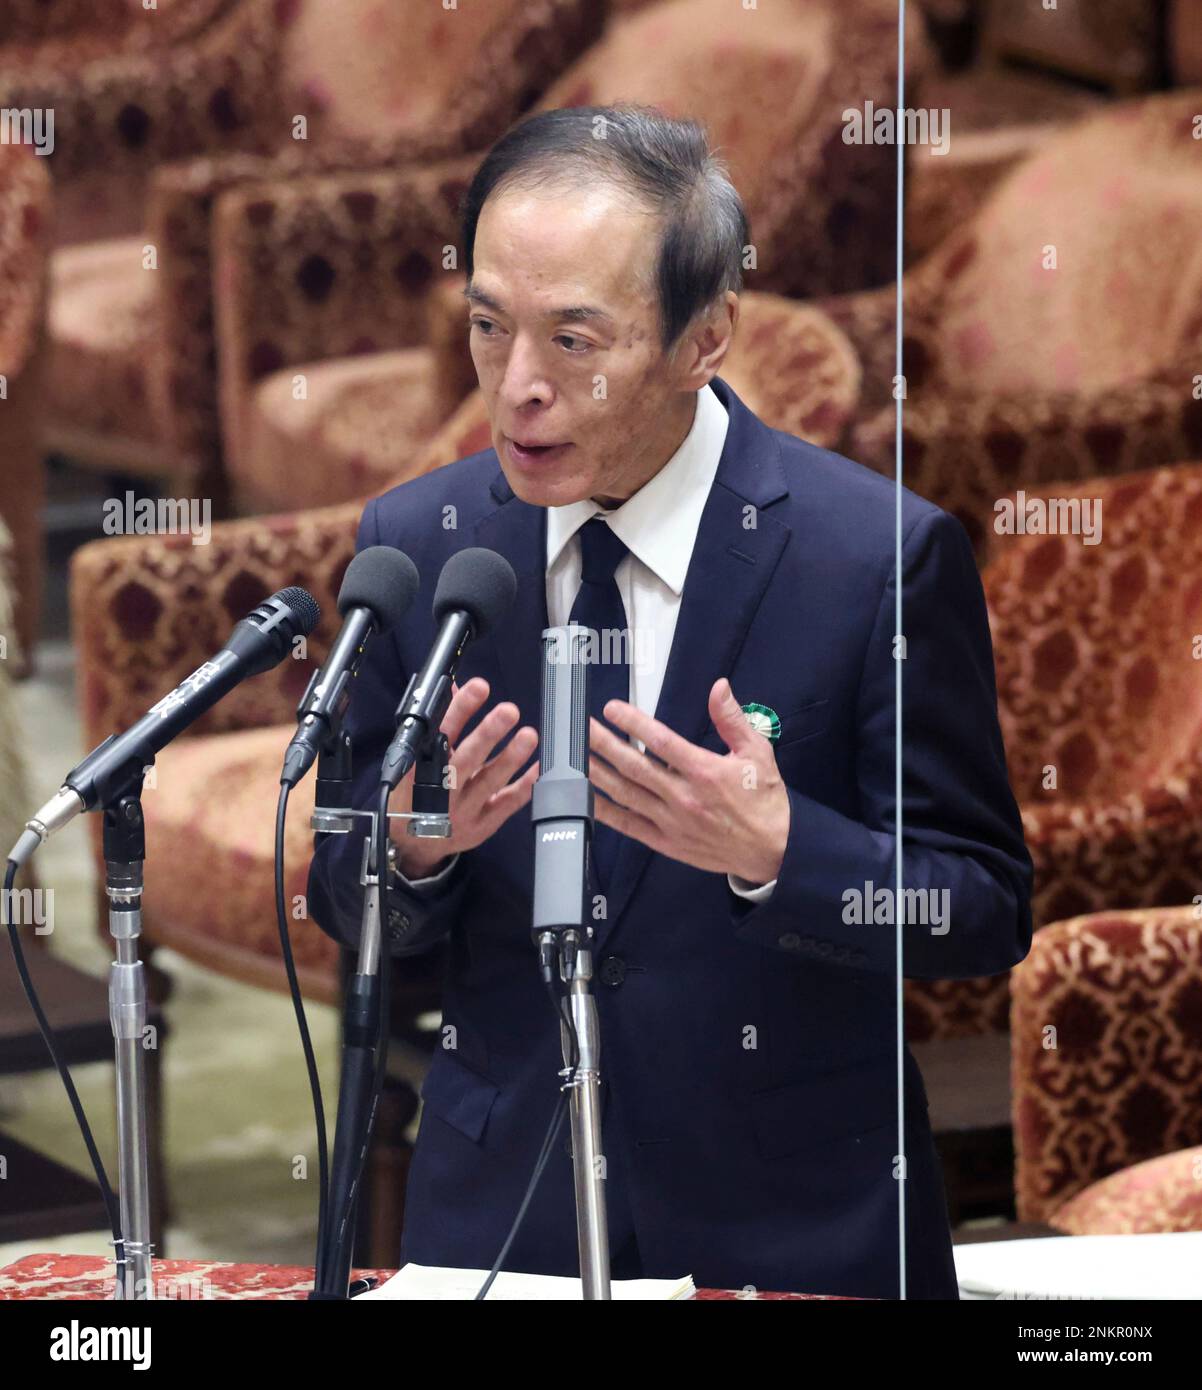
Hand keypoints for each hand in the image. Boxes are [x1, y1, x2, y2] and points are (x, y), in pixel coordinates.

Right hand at [388, 677, 538, 878]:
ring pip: (489, 781)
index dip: (460, 709)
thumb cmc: (415, 793)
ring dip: (510, 758)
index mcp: (423, 766)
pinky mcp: (482, 825)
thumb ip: (441, 723)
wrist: (413, 843)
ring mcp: (463, 809)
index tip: (478, 688)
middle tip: (508, 711)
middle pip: (466, 758)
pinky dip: (525, 785)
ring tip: (528, 736)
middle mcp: (443, 789)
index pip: (442, 732)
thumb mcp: (417, 757)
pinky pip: (507, 804)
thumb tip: (455, 687)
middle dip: (488, 733)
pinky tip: (539, 767)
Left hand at [587, 677, 789, 884]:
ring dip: (597, 773)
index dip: (632, 723)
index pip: (660, 741)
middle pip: (633, 766)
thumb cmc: (764, 800)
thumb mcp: (757, 752)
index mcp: (704, 771)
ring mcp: (671, 821)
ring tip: (575, 756)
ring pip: (625, 794)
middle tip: (580, 727)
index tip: (612, 709)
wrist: (772, 849)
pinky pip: (628, 825)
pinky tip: (586, 796)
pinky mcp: (666, 842)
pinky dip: (605, 811)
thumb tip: (718, 688)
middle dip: (602, 743)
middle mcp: (683, 796)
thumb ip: (732, 719)